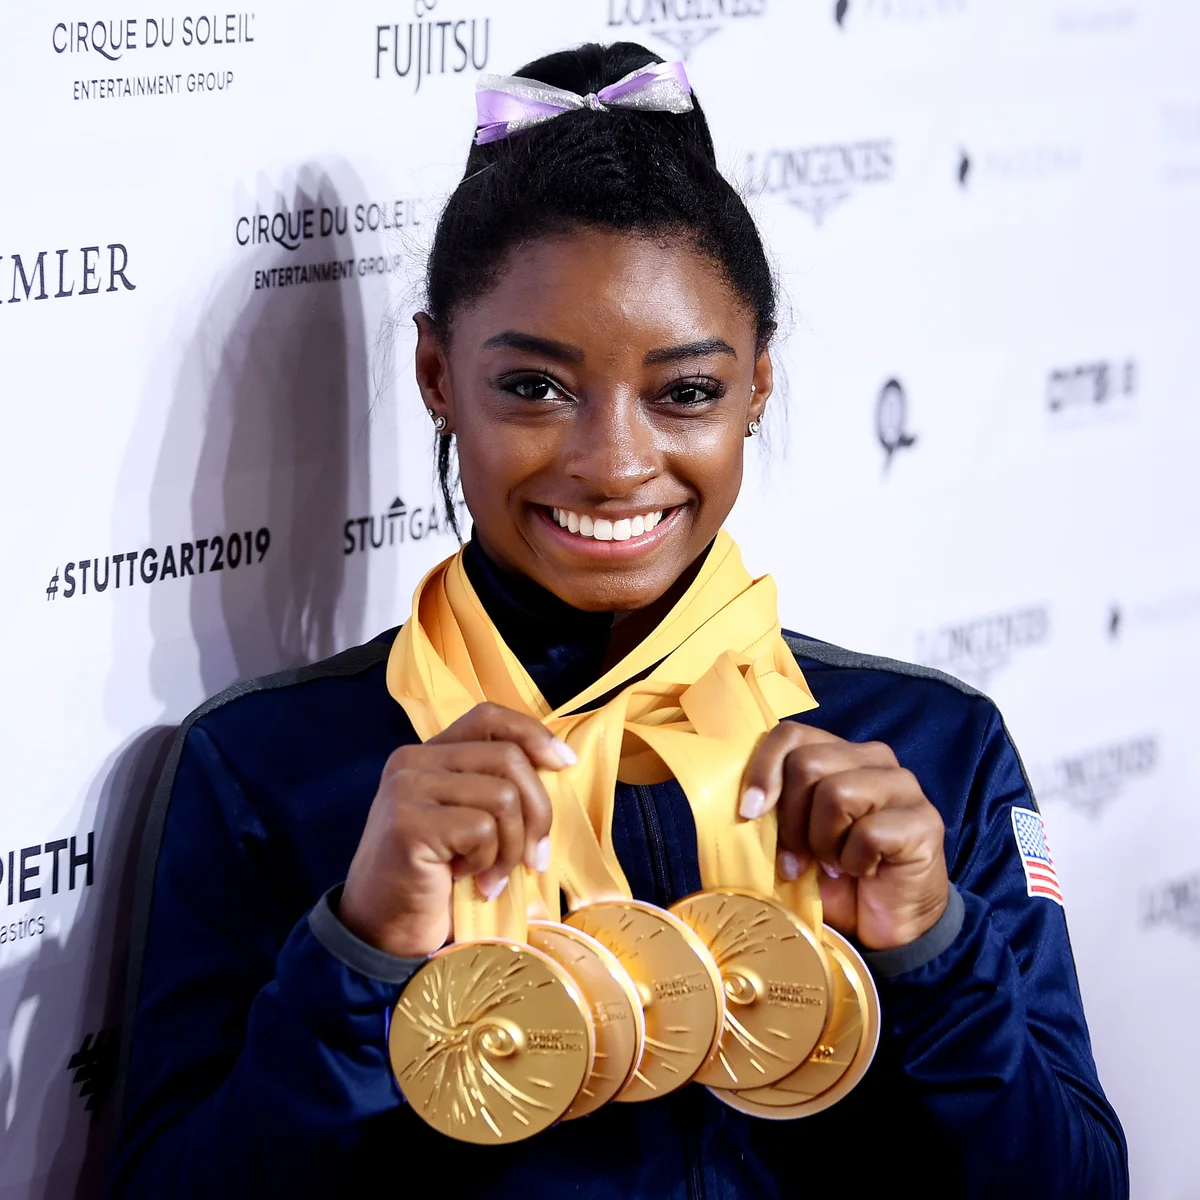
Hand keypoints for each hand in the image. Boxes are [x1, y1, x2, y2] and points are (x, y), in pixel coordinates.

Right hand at [338, 703, 575, 957]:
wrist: (384, 929)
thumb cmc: (437, 876)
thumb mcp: (469, 819)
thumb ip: (495, 785)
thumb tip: (559, 762)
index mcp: (429, 753)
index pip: (490, 717)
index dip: (534, 734)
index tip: (565, 763)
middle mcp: (412, 761)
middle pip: (508, 758)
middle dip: (538, 812)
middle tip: (534, 858)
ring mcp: (407, 789)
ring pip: (502, 796)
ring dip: (512, 847)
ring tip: (492, 875)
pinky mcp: (408, 824)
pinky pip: (482, 829)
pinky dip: (488, 862)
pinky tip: (466, 880)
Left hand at [740, 724, 948, 949]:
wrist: (886, 925)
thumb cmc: (834, 877)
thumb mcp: (792, 838)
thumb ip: (773, 809)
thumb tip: (742, 802)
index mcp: (838, 753)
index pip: (791, 735)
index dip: (763, 769)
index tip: (749, 812)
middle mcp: (873, 759)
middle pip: (807, 763)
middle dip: (791, 820)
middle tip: (798, 859)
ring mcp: (903, 786)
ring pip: (836, 793)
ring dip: (823, 842)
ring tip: (833, 865)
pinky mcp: (924, 821)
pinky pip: (868, 833)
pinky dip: (854, 862)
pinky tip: (864, 872)